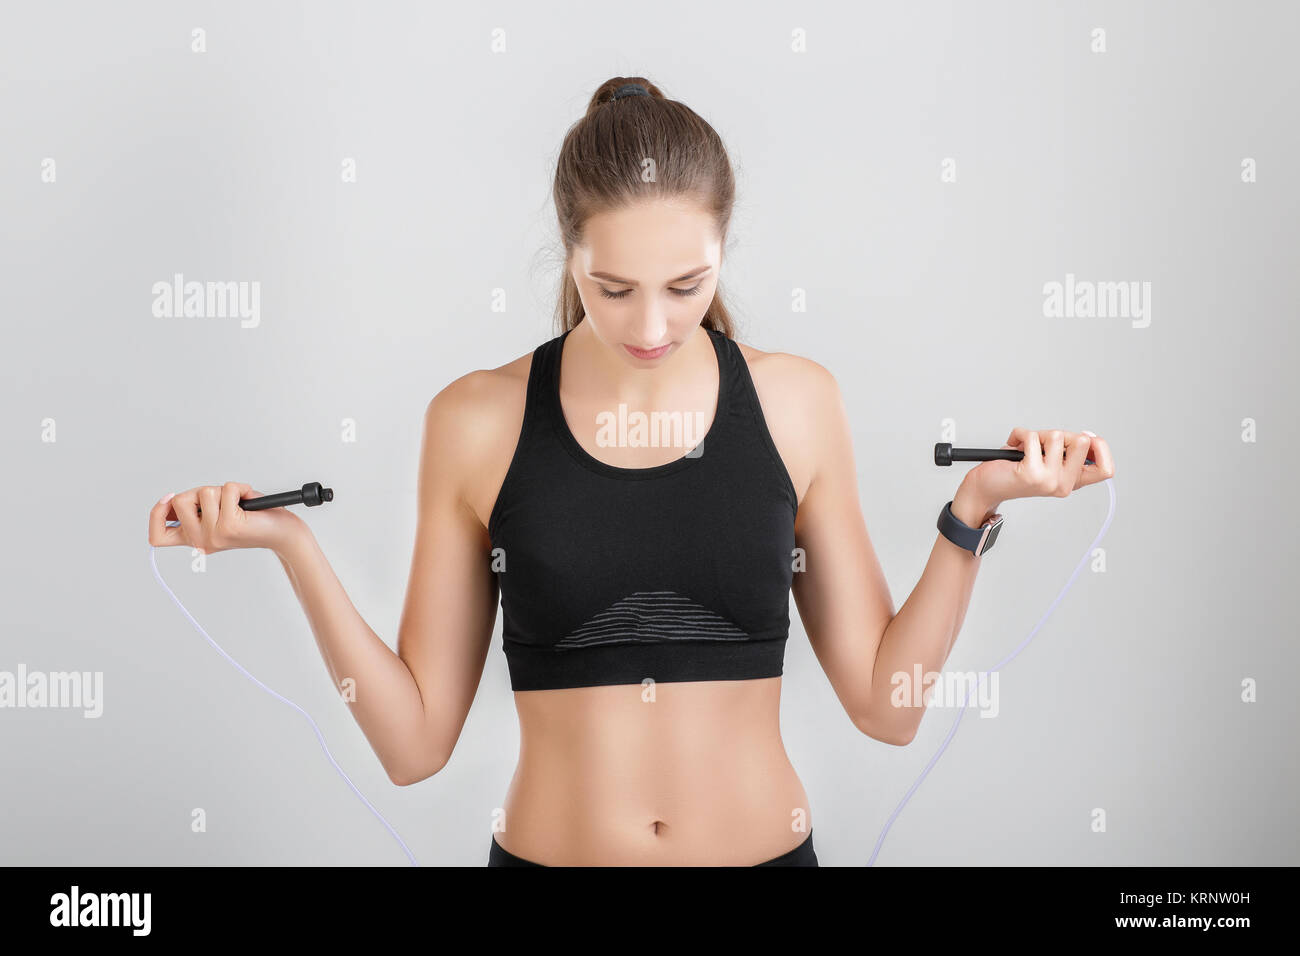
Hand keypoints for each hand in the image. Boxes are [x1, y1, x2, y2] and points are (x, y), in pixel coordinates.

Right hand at [148, 482, 305, 555]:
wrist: (282, 533)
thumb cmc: (253, 519)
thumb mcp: (217, 514)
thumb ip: (196, 508)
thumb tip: (173, 498)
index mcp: (194, 539)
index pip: (157, 536)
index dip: (156, 514)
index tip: (168, 498)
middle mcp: (201, 541)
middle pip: (180, 501)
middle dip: (201, 491)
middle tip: (223, 502)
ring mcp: (214, 534)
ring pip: (204, 492)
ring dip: (224, 490)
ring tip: (238, 504)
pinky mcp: (229, 526)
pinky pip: (226, 489)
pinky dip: (240, 488)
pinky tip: (249, 502)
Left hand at [964, 428, 1114, 510]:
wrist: (985, 487)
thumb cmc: (1015, 469)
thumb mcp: (1048, 460)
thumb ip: (1067, 450)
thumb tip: (1087, 436)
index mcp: (1072, 482)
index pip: (1106, 470)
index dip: (1101, 447)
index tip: (1085, 438)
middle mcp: (1063, 485)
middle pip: (1082, 441)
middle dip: (1060, 433)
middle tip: (1042, 443)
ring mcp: (1049, 480)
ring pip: (1055, 435)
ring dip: (1036, 434)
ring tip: (1025, 448)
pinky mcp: (1031, 473)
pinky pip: (1031, 437)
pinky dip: (1018, 435)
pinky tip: (1012, 448)